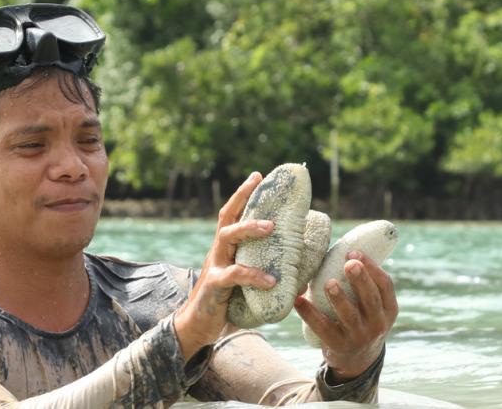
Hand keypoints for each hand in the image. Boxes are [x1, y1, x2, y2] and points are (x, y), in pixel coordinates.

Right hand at [174, 172, 275, 358]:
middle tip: (261, 185)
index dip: (243, 194)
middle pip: (227, 217)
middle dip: (243, 198)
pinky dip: (253, 275)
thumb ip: (267, 274)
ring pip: (227, 237)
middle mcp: (218, 251)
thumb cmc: (227, 302)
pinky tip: (271, 280)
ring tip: (271, 226)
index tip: (258, 175)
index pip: (233, 213)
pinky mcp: (213, 285)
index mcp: (226, 248)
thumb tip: (303, 277)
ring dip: (249, 228)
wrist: (199, 327)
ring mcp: (213, 266)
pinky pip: (233, 275)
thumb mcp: (247, 283)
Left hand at [294, 251, 397, 380]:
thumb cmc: (362, 319)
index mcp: (389, 309)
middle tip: (349, 263)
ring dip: (339, 298)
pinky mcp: (338, 346)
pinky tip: (298, 300)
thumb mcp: (373, 307)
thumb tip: (340, 247)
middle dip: (360, 280)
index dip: (372, 267)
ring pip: (349, 316)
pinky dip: (309, 314)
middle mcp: (377, 324)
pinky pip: (323, 329)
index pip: (385, 285)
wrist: (357, 360)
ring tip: (329, 283)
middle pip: (370, 299)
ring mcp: (359, 337)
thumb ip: (364, 284)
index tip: (354, 252)